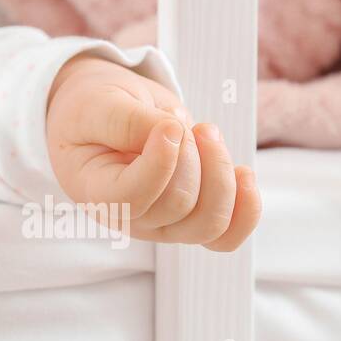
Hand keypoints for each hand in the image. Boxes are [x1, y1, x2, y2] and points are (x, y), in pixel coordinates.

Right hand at [45, 55, 260, 250]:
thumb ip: (130, 121)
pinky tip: (243, 174)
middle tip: (178, 121)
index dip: (160, 164)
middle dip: (192, 155)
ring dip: (220, 172)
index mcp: (95, 191)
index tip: (169, 124)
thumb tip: (174, 134)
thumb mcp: (102, 103)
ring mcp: (162, 224)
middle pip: (178, 205)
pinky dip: (246, 210)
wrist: (105, 113)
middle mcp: (128, 218)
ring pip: (209, 223)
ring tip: (206, 132)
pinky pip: (225, 237)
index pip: (132, 198)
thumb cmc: (95, 109)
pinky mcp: (190, 219)